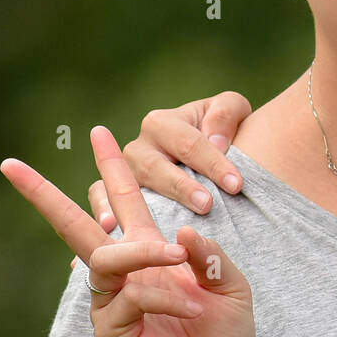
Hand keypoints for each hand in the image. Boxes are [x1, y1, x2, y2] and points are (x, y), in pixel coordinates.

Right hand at [4, 126, 255, 336]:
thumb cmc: (224, 331)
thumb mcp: (229, 282)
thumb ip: (209, 255)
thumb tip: (181, 233)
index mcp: (149, 252)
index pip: (124, 202)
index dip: (113, 168)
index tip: (99, 131)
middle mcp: (123, 273)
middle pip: (75, 227)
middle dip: (44, 196)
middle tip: (12, 166)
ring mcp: (112, 302)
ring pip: (104, 259)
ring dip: (142, 253)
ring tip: (173, 256)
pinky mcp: (112, 332)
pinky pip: (131, 297)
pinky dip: (165, 295)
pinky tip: (192, 305)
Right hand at [85, 91, 252, 235]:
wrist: (207, 155)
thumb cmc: (220, 131)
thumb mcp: (231, 110)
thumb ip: (225, 116)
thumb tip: (216, 141)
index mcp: (163, 123)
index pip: (189, 144)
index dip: (214, 164)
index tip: (236, 185)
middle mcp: (139, 148)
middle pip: (156, 167)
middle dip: (182, 186)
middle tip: (207, 204)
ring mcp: (123, 174)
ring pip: (129, 186)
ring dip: (146, 206)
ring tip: (165, 224)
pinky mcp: (113, 195)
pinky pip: (100, 199)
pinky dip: (102, 210)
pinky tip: (111, 226)